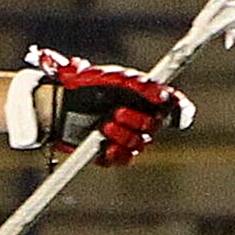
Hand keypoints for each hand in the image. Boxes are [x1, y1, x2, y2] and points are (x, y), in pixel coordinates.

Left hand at [27, 47, 194, 165]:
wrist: (56, 103)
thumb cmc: (81, 84)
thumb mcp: (106, 75)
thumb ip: (132, 82)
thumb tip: (158, 91)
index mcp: (144, 97)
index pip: (174, 104)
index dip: (178, 106)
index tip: (165, 101)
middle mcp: (139, 117)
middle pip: (155, 125)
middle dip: (138, 120)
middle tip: (118, 112)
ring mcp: (127, 137)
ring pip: (139, 143)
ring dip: (124, 135)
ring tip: (105, 126)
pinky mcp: (112, 154)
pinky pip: (123, 159)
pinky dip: (116, 154)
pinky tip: (107, 148)